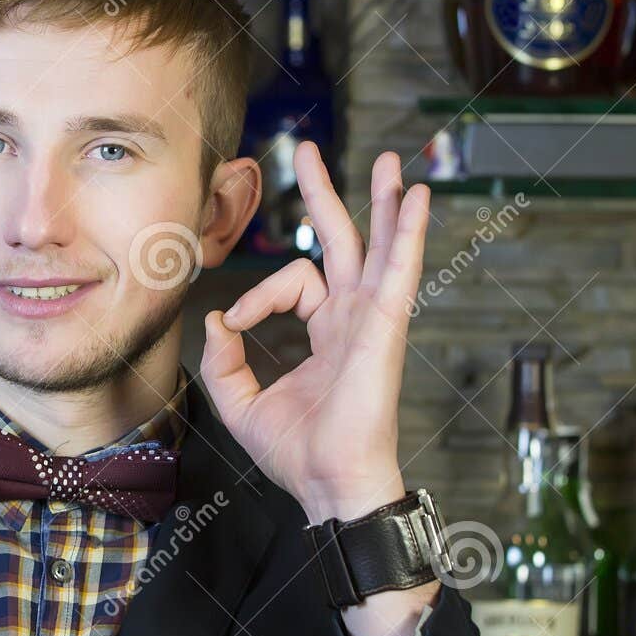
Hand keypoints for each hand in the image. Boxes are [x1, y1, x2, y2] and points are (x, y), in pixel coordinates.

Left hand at [201, 142, 428, 524]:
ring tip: (391, 159)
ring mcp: (372, 321)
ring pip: (377, 247)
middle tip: (310, 152)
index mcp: (325, 333)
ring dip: (384, 201)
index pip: (291, 285)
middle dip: (327, 196)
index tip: (233, 325)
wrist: (329, 484)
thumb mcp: (240, 403)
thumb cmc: (297, 454)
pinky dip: (409, 232)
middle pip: (341, 243)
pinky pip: (398, 271)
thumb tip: (216, 319)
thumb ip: (224, 360)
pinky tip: (418, 197)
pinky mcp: (384, 329)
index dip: (255, 298)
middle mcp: (352, 320)